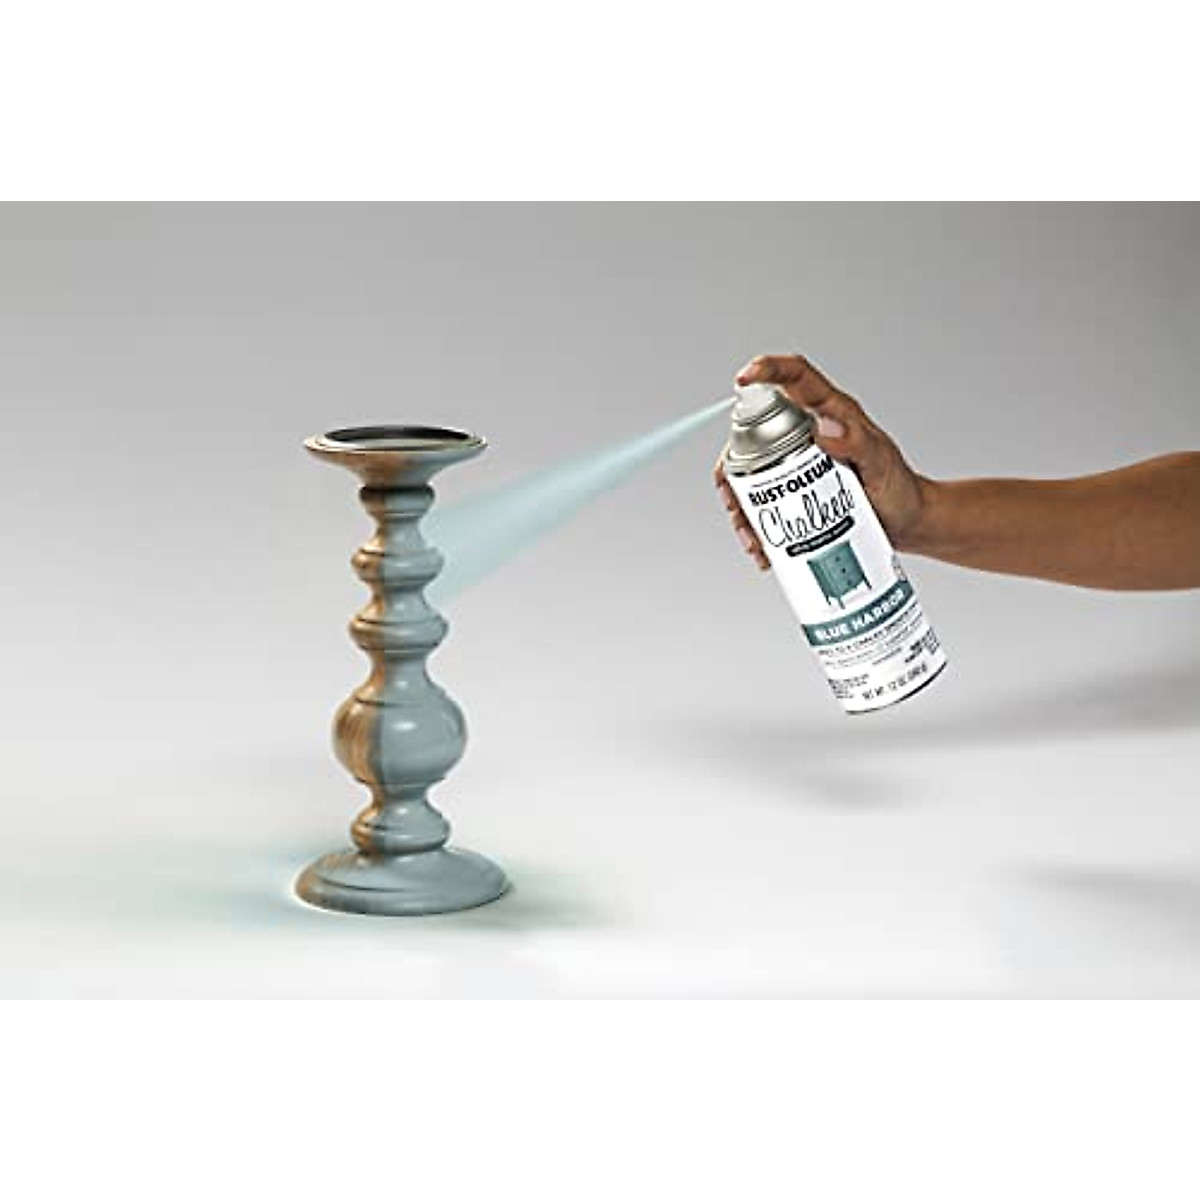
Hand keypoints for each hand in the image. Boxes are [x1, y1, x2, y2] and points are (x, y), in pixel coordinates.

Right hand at [715, 353, 929, 569]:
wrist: (908, 524)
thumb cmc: (899, 489)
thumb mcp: (881, 463)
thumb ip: (857, 442)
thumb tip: (823, 426)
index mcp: (830, 413)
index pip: (796, 378)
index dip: (768, 370)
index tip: (743, 378)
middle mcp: (807, 434)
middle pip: (754, 434)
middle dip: (732, 468)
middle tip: (733, 499)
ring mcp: (798, 464)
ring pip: (750, 474)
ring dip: (740, 506)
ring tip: (753, 537)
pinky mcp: (795, 492)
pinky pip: (763, 503)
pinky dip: (754, 526)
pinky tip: (762, 549)